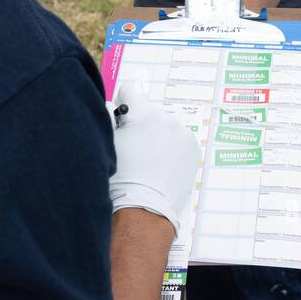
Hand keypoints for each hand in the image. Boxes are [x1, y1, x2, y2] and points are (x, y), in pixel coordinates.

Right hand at [108, 83, 200, 236]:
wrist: (144, 209)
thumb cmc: (120, 179)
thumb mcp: (107, 144)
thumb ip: (111, 121)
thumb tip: (115, 110)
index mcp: (142, 113)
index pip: (131, 90)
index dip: (124, 103)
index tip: (122, 114)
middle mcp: (165, 118)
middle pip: (150, 112)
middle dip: (142, 124)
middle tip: (135, 148)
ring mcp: (182, 133)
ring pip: (166, 127)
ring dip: (159, 137)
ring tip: (150, 162)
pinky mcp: (193, 148)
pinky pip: (180, 141)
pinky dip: (172, 149)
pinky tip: (162, 166)